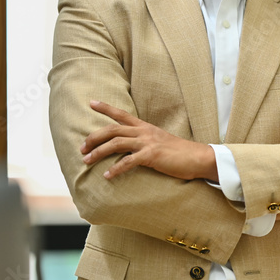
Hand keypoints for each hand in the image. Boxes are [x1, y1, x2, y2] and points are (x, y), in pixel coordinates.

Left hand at [80, 100, 216, 180]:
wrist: (197, 157)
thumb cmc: (179, 152)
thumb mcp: (159, 141)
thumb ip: (144, 141)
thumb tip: (130, 147)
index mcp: (145, 127)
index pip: (122, 114)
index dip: (106, 107)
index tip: (91, 102)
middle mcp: (144, 132)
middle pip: (112, 130)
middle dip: (93, 137)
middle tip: (81, 147)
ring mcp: (147, 143)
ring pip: (115, 143)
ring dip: (98, 152)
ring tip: (86, 161)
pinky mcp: (151, 156)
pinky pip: (127, 162)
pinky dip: (115, 169)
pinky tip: (107, 176)